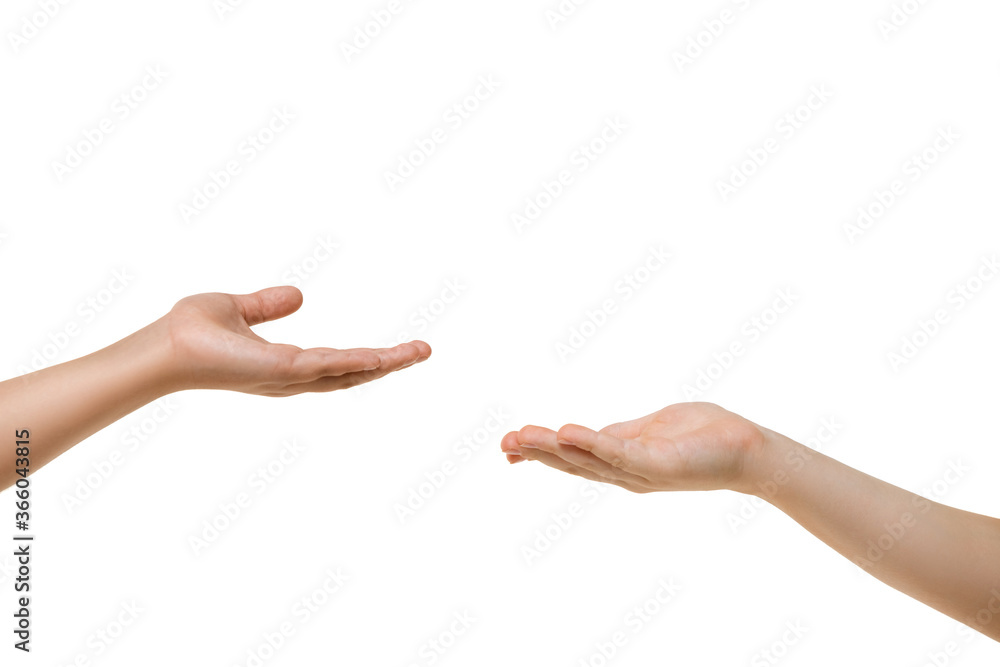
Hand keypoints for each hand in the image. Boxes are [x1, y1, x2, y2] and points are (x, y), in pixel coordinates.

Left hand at [159, 286, 430, 395]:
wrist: (164, 348)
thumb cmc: (189, 332)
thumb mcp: (238, 307)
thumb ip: (267, 304)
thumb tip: (300, 296)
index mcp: (285, 364)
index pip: (337, 363)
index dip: (368, 358)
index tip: (397, 350)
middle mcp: (293, 377)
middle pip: (354, 373)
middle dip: (391, 364)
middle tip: (423, 351)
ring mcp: (291, 377)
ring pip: (351, 372)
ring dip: (388, 363)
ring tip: (421, 352)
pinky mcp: (285, 371)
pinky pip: (333, 366)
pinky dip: (362, 362)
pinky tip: (386, 357)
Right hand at [500, 402, 766, 493]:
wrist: (748, 448)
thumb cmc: (704, 435)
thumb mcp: (649, 430)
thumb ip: (618, 434)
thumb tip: (581, 433)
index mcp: (622, 462)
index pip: (573, 458)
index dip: (540, 453)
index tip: (508, 448)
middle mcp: (626, 473)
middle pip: (573, 463)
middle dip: (537, 453)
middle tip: (504, 443)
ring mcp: (641, 471)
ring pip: (589, 460)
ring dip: (554, 449)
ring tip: (523, 436)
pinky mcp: (660, 464)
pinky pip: (620, 453)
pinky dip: (592, 443)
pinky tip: (567, 432)